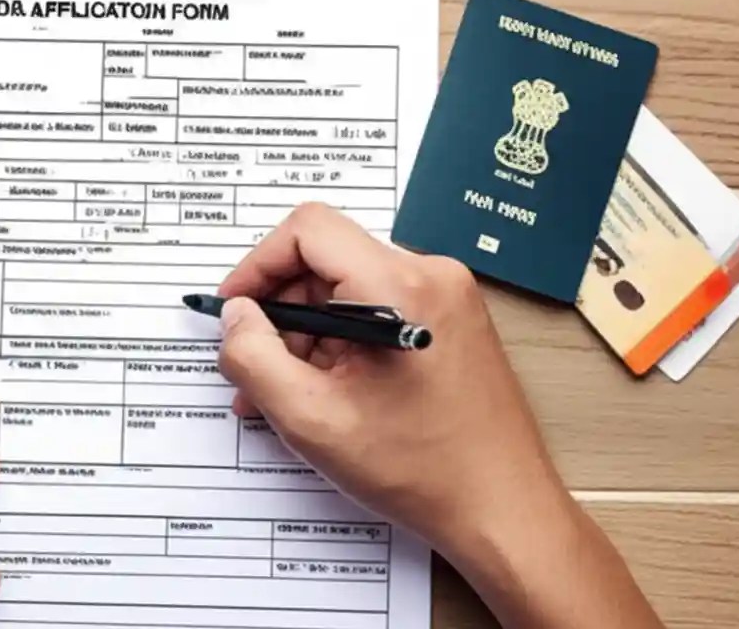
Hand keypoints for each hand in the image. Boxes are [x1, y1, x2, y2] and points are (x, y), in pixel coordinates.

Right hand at [215, 203, 662, 627]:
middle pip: (327, 261)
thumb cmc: (424, 469)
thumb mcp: (311, 417)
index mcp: (399, 286)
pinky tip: (326, 392)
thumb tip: (236, 317)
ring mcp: (447, 298)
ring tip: (288, 394)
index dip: (258, 265)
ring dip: (308, 336)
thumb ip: (254, 357)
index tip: (236, 306)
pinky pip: (378, 310)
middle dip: (281, 312)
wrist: (502, 509)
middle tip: (255, 365)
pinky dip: (342, 344)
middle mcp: (431, 277)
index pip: (309, 229)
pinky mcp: (451, 322)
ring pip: (349, 290)